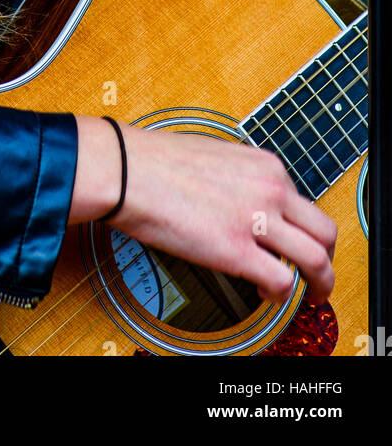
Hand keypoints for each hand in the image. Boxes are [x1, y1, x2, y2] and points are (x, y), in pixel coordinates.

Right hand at [69, 115, 336, 304]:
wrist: (126, 169)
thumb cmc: (156, 162)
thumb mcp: (217, 156)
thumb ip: (243, 179)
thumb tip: (248, 202)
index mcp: (265, 165)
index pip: (305, 204)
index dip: (302, 232)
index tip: (292, 245)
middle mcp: (269, 188)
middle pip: (325, 232)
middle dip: (327, 259)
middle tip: (317, 277)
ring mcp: (256, 218)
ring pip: (316, 259)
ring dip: (317, 284)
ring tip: (307, 297)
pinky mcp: (236, 250)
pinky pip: (280, 281)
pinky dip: (279, 295)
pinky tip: (262, 294)